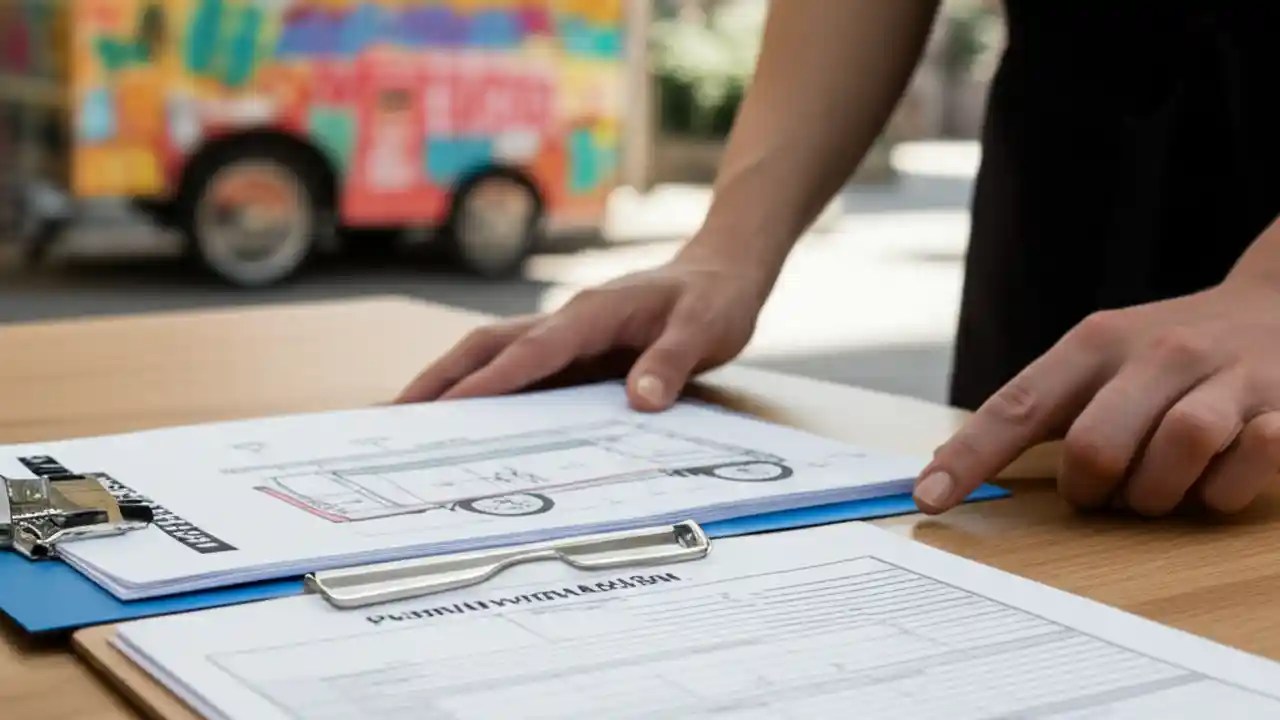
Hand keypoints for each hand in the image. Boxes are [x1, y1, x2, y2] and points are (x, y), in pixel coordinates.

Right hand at [395, 248, 772, 410]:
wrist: (722, 273)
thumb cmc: (714, 300)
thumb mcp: (706, 330)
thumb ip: (672, 362)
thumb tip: (640, 400)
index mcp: (594, 313)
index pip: (532, 351)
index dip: (491, 381)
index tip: (450, 408)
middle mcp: (568, 319)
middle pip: (487, 345)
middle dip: (441, 378)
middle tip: (395, 415)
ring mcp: (566, 333)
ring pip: (492, 353)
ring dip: (450, 382)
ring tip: (407, 419)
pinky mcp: (572, 348)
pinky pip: (518, 368)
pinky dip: (483, 388)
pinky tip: (466, 416)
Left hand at [915, 277, 1279, 516]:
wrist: (1279, 304)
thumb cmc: (1167, 353)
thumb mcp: (1099, 360)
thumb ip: (1036, 409)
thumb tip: (943, 468)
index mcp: (1095, 342)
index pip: (1017, 406)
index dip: (970, 458)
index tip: (929, 500)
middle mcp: (1156, 352)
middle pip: (1095, 447)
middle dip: (1090, 490)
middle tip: (1105, 490)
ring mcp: (1225, 375)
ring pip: (1175, 454)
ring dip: (1158, 495)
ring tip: (1161, 486)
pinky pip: (1248, 464)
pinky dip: (1226, 487)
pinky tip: (1220, 472)